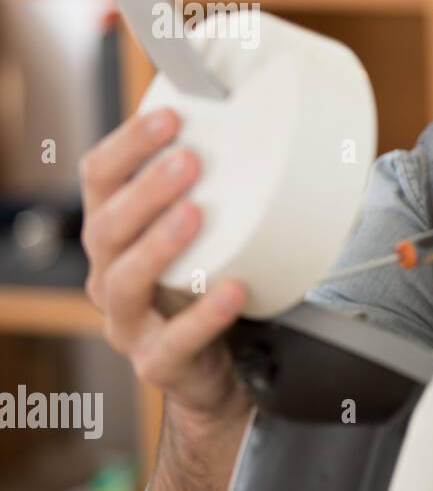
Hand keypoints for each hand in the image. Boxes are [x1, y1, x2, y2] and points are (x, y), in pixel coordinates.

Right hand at [79, 107, 251, 428]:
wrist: (217, 373)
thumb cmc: (206, 290)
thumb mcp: (206, 237)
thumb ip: (217, 192)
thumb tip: (273, 127)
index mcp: (115, 234)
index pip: (100, 179)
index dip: (127, 145)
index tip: (168, 117)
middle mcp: (109, 275)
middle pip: (106, 227)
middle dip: (146, 189)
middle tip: (189, 160)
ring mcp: (129, 323)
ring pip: (125, 281)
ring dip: (159, 244)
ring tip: (195, 215)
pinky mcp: (157, 363)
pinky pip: (176, 339)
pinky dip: (205, 314)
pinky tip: (233, 290)